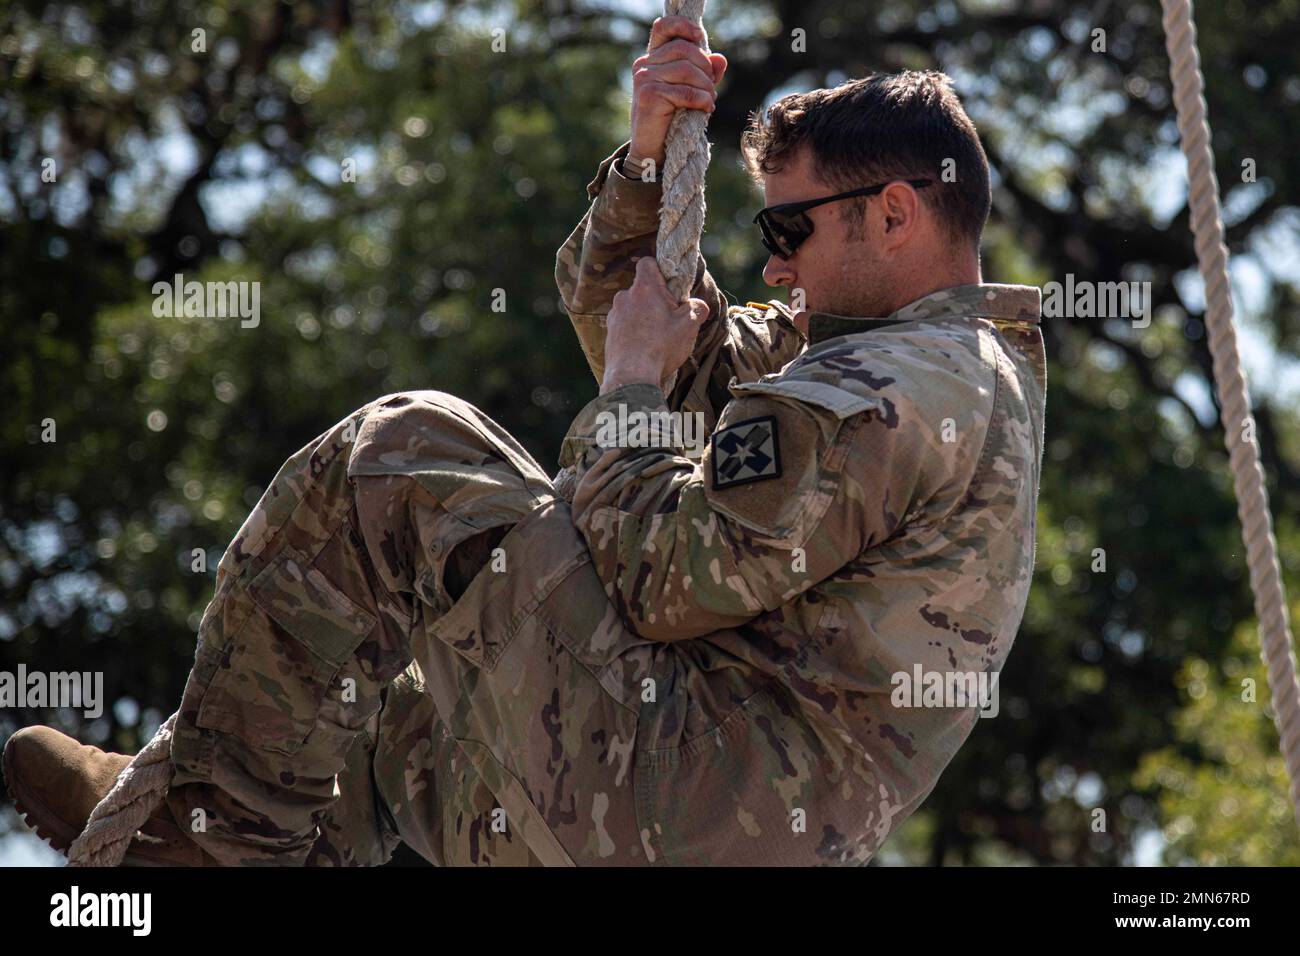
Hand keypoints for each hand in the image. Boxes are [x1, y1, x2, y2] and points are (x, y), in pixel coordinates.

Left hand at [601, 257, 708, 394]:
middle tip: (669, 318)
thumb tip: (698, 305)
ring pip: (632, 307)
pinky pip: (624, 324)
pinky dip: (634, 331)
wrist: (632, 376)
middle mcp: (625, 297)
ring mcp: (614, 315)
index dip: (660, 270)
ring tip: (656, 337)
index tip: (671, 287)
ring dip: (644, 316)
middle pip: (642, 289)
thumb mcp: (689, 325)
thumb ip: (697, 308)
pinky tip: (644, 347)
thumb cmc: (661, 347)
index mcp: (645, 288)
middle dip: (655, 299)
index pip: (648, 263)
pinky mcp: (609, 332)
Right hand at [628, 16, 727, 169]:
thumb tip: (721, 59)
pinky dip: (702, 101)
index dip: (684, 26)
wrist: (652, 151)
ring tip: (709, 102)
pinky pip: (687, 92)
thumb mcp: (690, 91)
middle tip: (711, 89)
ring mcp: (644, 79)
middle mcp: (644, 65)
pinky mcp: (649, 96)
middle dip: (706, 69)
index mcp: (651, 58)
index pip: (664, 27)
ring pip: (688, 71)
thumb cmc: (671, 121)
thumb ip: (704, 74)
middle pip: (685, 50)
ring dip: (706, 88)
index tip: (700, 39)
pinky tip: (706, 110)